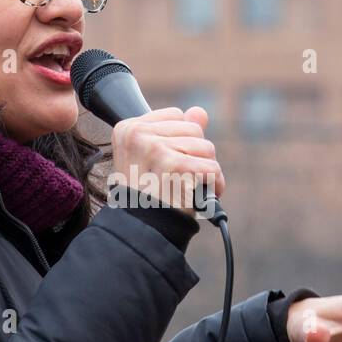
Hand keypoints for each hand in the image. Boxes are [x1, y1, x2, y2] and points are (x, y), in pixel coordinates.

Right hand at [110, 106, 224, 216]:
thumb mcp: (153, 158)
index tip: (167, 164)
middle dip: (197, 155)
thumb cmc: (146, 197)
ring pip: (206, 147)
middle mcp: (138, 134)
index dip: (180, 141)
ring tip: (188, 188)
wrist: (141, 230)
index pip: (176, 115)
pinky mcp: (174, 166)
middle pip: (194, 129)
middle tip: (180, 178)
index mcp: (128, 129)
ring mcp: (155, 148)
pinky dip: (214, 185)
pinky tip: (199, 197)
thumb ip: (175, 131)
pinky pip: (212, 167)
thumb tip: (200, 111)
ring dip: (206, 170)